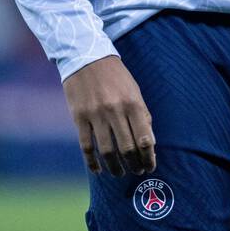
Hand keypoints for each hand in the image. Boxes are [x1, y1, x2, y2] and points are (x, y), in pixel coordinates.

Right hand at [63, 54, 155, 177]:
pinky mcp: (79, 117)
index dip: (149, 158)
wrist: (87, 57)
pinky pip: (86, 147)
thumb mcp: (134, 91)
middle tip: (136, 171)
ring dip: (115, 168)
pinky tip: (98, 170)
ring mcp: (96, 114)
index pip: (145, 139)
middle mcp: (115, 110)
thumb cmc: (115, 77)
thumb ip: (143, 115)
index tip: (150, 167)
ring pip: (107, 151)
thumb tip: (150, 143)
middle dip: (134, 165)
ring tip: (119, 173)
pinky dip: (92, 162)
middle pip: (127, 149)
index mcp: (133, 103)